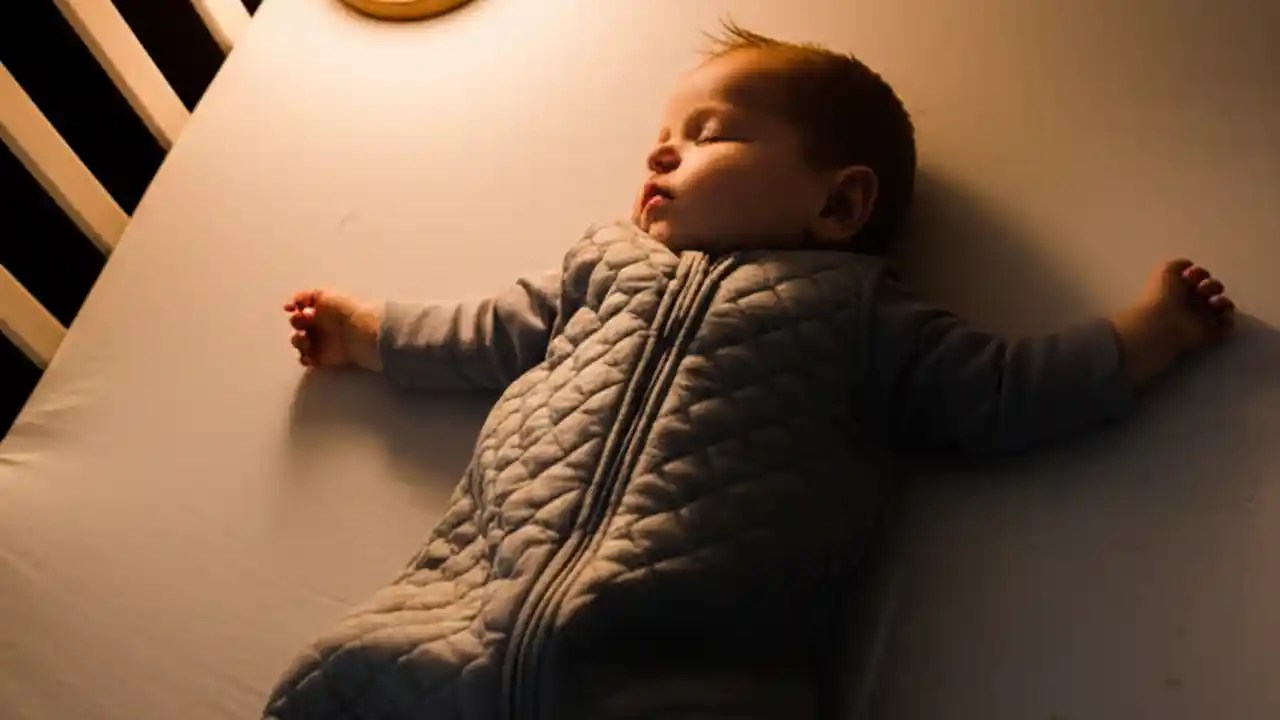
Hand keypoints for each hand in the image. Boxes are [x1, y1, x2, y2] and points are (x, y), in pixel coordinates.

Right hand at [283, 289, 382, 370]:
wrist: (359, 332)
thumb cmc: (342, 310)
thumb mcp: (323, 295)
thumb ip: (304, 297)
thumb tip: (293, 305)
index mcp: (321, 308)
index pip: (300, 307)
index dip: (294, 307)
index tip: (290, 308)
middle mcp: (320, 324)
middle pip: (297, 324)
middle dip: (297, 322)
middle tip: (307, 321)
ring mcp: (321, 341)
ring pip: (298, 342)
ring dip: (297, 340)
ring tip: (306, 340)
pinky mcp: (323, 357)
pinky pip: (306, 359)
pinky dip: (304, 357)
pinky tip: (309, 353)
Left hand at [1111, 259, 1235, 387]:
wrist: (1161, 324)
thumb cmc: (1161, 296)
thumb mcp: (1164, 272)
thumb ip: (1177, 264)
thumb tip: (1189, 264)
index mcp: (1177, 289)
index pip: (1195, 278)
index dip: (1200, 273)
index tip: (1195, 274)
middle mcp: (1189, 303)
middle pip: (1210, 291)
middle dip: (1213, 285)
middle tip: (1204, 288)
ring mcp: (1199, 319)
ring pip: (1220, 308)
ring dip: (1223, 301)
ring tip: (1214, 302)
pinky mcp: (1208, 333)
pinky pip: (1226, 325)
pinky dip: (1229, 319)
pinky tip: (1221, 313)